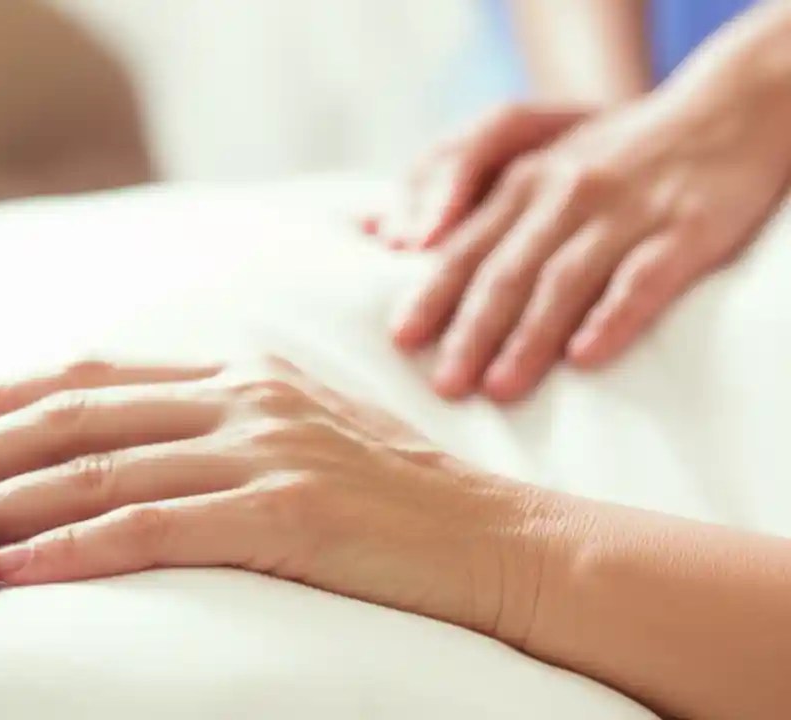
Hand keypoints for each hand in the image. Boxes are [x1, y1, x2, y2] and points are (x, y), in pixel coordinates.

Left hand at [0, 359, 550, 643]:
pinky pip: (153, 526)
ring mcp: (263, 450)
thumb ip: (228, 428)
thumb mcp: (307, 436)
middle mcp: (242, 399)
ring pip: (102, 468)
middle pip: (80, 414)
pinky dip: (76, 547)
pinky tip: (22, 567)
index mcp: (243, 377)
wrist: (498, 540)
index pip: (99, 376)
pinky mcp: (284, 511)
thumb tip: (142, 450)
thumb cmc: (401, 500)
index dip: (10, 394)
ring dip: (8, 498)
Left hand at [390, 90, 790, 401]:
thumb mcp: (541, 157)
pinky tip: (587, 357)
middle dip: (470, 329)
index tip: (401, 339)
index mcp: (523, 180)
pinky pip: (643, 279)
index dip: (432, 293)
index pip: (466, 246)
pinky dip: (612, 318)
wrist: (730, 110)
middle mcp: (565, 193)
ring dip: (529, 337)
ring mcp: (625, 211)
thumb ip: (472, 199)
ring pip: (565, 279)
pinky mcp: (685, 229)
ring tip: (501, 387)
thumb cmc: (615, 153)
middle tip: (445, 385)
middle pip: (506, 269)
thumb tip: (384, 238)